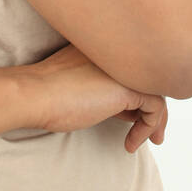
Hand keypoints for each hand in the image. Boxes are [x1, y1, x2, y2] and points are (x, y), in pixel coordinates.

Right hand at [28, 42, 168, 151]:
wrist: (35, 93)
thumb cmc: (47, 92)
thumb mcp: (80, 82)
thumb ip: (102, 85)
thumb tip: (125, 108)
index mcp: (105, 47)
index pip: (134, 69)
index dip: (137, 94)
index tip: (131, 117)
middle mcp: (118, 51)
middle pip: (149, 79)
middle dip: (153, 108)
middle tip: (152, 134)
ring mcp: (125, 67)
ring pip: (156, 91)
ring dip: (155, 121)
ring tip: (150, 141)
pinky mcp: (129, 86)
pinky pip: (155, 108)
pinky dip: (148, 128)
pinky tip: (130, 143)